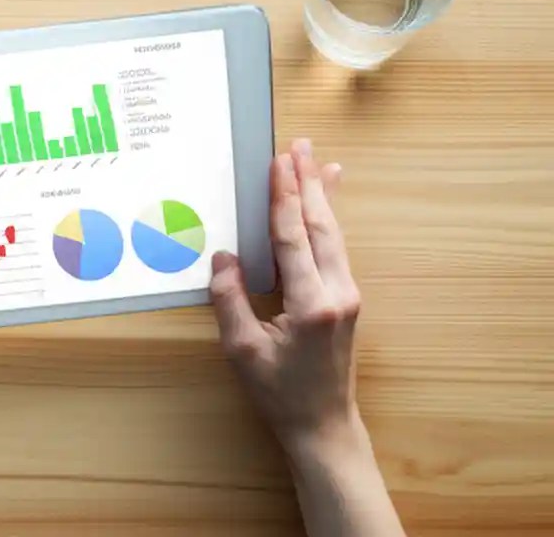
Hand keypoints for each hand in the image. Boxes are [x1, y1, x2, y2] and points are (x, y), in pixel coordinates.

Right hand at [208, 138, 357, 453]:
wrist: (324, 426)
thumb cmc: (279, 395)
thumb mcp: (242, 351)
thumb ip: (230, 300)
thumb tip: (222, 257)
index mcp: (312, 305)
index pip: (294, 239)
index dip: (284, 198)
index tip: (279, 163)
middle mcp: (338, 294)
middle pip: (321, 226)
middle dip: (308, 183)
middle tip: (300, 145)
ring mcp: (347, 296)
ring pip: (333, 234)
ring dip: (321, 195)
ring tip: (317, 161)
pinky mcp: (346, 300)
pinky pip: (336, 249)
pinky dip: (328, 219)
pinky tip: (328, 202)